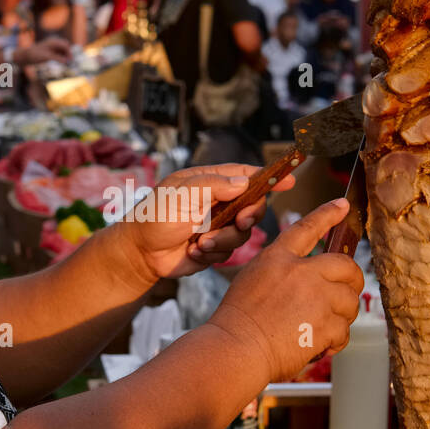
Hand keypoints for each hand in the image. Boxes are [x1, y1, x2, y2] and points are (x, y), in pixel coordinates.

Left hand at [14, 37, 72, 67]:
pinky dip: (61, 57)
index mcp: (53, 41)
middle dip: (68, 54)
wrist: (26, 55)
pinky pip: (59, 53)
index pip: (65, 46)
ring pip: (63, 51)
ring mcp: (52, 46)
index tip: (70, 61)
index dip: (69, 53)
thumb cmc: (36, 55)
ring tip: (66, 64)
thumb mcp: (47, 57)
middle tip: (69, 63)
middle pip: (65, 47)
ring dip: (65, 56)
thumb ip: (58, 59)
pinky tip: (62, 62)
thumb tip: (67, 61)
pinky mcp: (51, 51)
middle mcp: (54, 43)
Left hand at [117, 163, 295, 282]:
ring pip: (243, 232)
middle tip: (240, 222)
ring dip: (223, 239)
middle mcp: (217, 202)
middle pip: (252, 205)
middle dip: (249, 215)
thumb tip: (245, 181)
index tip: (289, 180)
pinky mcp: (214, 247)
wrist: (139, 253)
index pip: (246, 175)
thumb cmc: (155, 216)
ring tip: (199, 243)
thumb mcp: (183, 193)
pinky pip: (229, 251)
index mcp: (209, 181)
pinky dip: (213, 253)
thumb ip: (215, 185)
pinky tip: (194, 251)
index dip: (268, 177)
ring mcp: (216, 225)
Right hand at [208, 199, 363, 382]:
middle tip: (345, 295)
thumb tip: (308, 277)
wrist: (236, 349)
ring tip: (321, 328)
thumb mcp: (251, 279)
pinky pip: (345, 330)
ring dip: (341, 316)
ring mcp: (316, 297)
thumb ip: (280, 272)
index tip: (343, 206)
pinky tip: (320, 344)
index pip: (307, 228)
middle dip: (352, 281)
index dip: (327, 215)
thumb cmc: (237, 322)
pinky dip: (336, 341)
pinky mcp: (326, 324)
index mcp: (278, 258)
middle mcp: (301, 272)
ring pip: (350, 301)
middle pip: (346, 266)